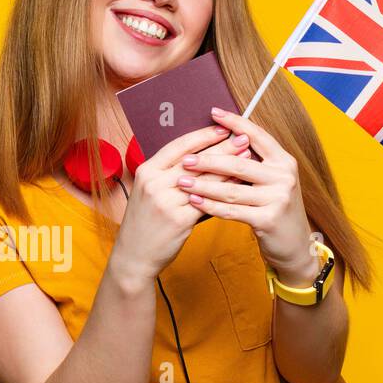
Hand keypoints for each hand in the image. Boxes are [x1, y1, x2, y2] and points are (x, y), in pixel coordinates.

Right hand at [107, 124, 230, 286]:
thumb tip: (200, 158)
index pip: (179, 146)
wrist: (134, 255)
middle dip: (223, 147)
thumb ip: (168, 175)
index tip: (223, 128)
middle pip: (195, 160)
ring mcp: (166, 201)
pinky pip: (208, 201)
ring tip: (248, 158)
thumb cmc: (144, 222)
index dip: (203, 136)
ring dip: (229, 167)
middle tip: (244, 137)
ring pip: (205, 180)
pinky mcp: (179, 219)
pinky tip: (239, 185)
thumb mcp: (148, 192)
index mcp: (146, 171)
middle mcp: (154, 183)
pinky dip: (225, 191)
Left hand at [175, 106, 318, 282]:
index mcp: (284, 161)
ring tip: (182, 182)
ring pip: (232, 189)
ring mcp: (278, 198)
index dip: (235, 123)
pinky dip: (211, 206)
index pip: (257, 135)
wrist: (294, 244)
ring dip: (204, 185)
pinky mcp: (268, 220)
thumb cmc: (275, 208)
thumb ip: (255, 162)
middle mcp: (284, 176)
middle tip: (186, 160)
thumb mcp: (272, 181)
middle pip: (240, 163)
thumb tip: (223, 140)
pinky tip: (194, 201)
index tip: (214, 113)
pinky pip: (232, 211)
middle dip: (209, 160)